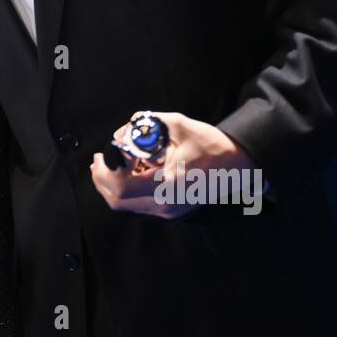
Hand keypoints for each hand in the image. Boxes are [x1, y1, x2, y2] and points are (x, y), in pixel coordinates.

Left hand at [90, 111, 254, 217]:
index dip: (107, 170)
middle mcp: (166, 203)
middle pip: (117, 199)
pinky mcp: (171, 211)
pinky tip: (134, 171)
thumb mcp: (177, 124)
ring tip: (116, 162)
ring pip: (125, 204)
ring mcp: (168, 211)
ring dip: (113, 184)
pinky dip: (128, 188)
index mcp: (168, 183)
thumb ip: (145, 125)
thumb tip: (120, 134)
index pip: (121, 187)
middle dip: (102, 179)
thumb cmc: (209, 144)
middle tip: (99, 160)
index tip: (110, 152)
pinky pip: (138, 203)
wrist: (237, 165)